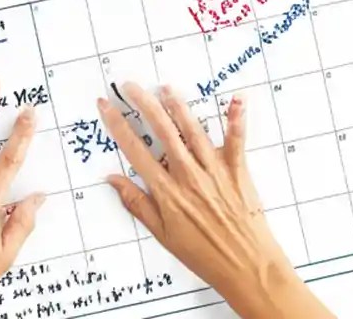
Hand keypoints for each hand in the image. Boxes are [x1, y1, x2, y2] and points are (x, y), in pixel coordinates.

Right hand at [98, 83, 332, 318]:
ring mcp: (214, 171)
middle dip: (145, 104)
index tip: (107, 105)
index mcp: (167, 192)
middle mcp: (189, 176)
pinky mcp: (237, 171)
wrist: (246, 267)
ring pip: (193, 130)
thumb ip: (137, 203)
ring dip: (178, 105)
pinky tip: (236, 98)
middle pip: (163, 131)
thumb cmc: (204, 255)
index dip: (118, 125)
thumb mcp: (162, 234)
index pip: (135, 150)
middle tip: (131, 86)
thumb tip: (113, 180)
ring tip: (165, 87)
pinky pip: (237, 141)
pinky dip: (237, 119)